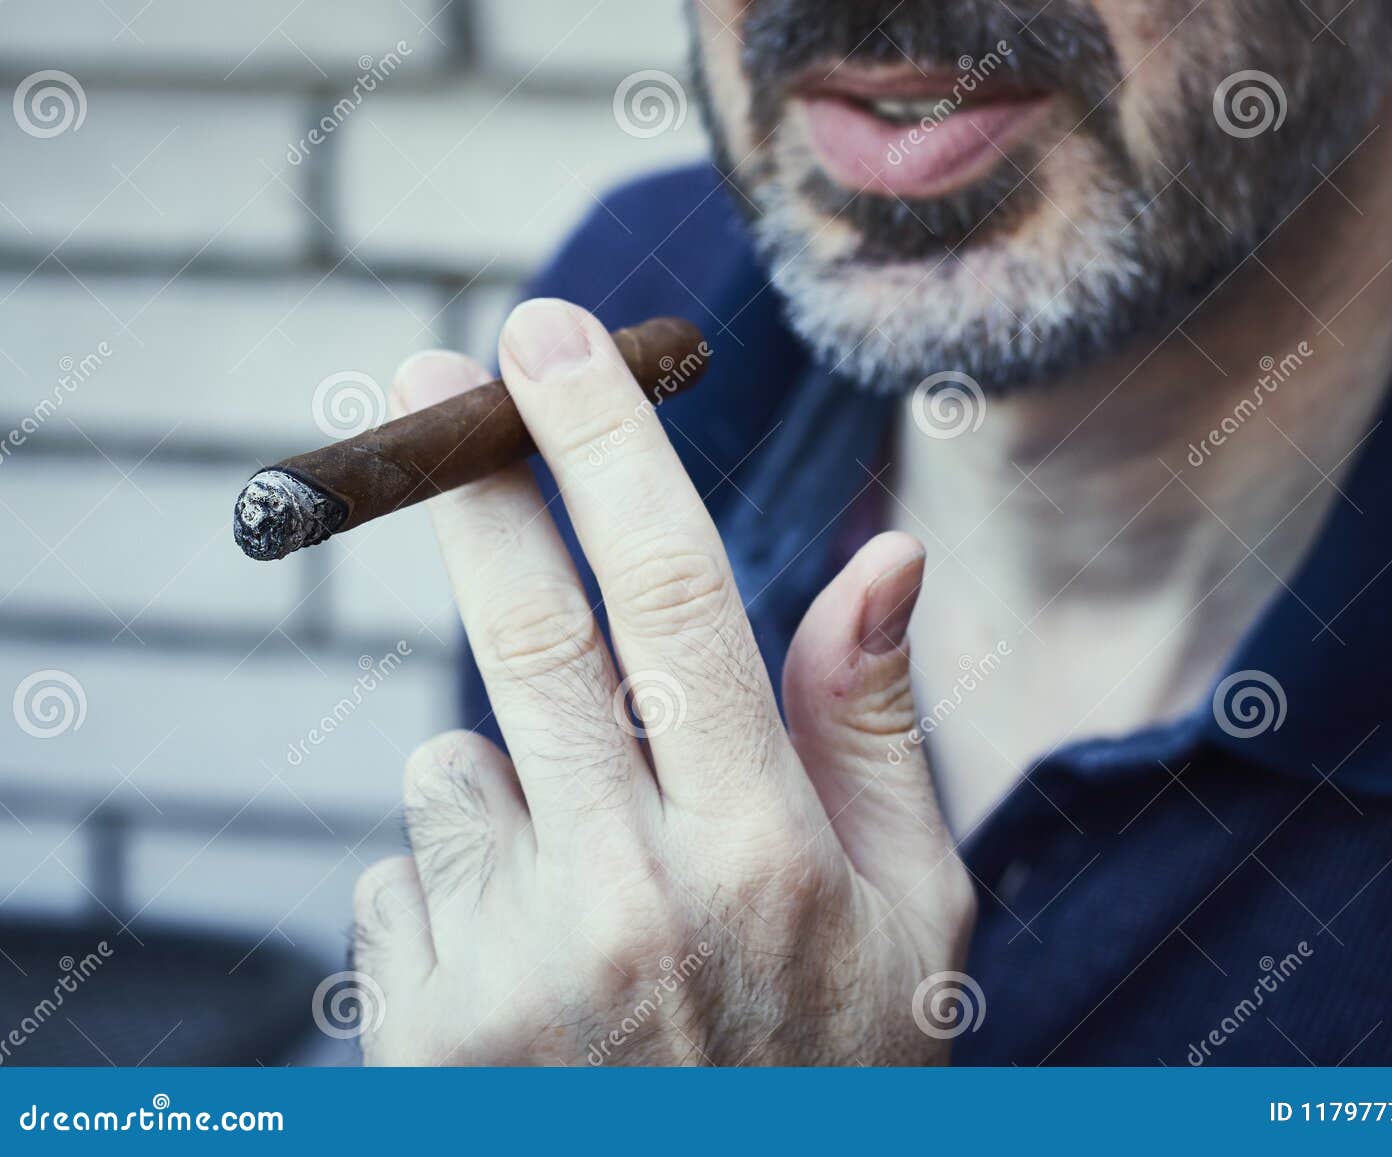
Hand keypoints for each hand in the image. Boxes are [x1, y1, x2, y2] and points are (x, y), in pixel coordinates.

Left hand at [350, 300, 974, 1065]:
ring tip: (588, 882)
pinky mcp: (422, 1028)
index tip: (554, 340)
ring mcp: (513, 971)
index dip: (607, 449)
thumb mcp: (911, 916)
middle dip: (471, 483)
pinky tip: (531, 963)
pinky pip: (403, 864)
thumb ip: (875, 729)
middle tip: (421, 377)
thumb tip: (885, 553)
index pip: (680, 598)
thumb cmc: (838, 1073)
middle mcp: (633, 901)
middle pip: (529, 633)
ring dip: (505, 769)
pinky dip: (457, 870)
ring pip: (452, 758)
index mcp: (769, 853)